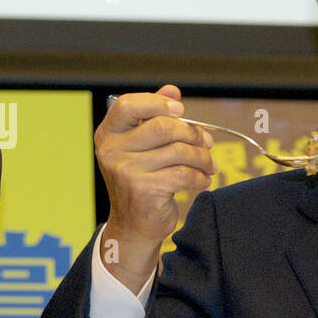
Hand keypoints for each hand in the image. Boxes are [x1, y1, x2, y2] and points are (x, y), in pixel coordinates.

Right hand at [96, 85, 215, 291]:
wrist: (133, 226)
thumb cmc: (141, 180)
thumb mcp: (141, 147)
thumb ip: (154, 117)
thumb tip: (172, 91)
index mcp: (109, 135)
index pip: (127, 105)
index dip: (157, 102)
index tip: (180, 109)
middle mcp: (112, 151)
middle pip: (163, 126)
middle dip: (193, 133)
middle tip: (207, 142)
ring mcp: (125, 171)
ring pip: (179, 151)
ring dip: (202, 158)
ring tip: (208, 165)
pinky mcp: (143, 190)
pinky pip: (183, 174)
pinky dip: (200, 177)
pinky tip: (202, 181)